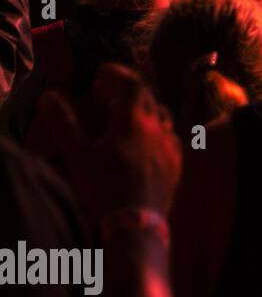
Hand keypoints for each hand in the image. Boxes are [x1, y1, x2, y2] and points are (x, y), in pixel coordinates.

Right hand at [31, 66, 180, 221]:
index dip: (116, 73)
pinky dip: (157, 131)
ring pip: (161, 116)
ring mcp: (170, 146)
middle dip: (125, 90)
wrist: (136, 223)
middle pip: (146, 97)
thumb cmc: (104, 187)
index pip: (131, 83)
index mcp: (134, 121)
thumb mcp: (77, 155)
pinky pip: (171, 137)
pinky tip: (146, 142)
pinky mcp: (177, 164)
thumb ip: (63, 122)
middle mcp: (157, 128)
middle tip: (104, 95)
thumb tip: (50, 96)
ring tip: (123, 116)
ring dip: (142, 109)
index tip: (100, 74)